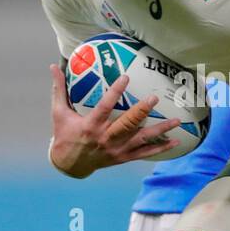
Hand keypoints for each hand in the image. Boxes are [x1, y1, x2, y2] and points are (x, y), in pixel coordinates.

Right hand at [47, 64, 181, 177]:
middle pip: (127, 124)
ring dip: (160, 130)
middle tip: (154, 97)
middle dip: (142, 111)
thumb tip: (53, 66)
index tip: (126, 77)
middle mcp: (106, 138)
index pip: (105, 107)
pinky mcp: (123, 158)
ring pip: (141, 139)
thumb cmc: (64, 135)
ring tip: (176, 121)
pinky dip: (160, 148)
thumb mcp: (58, 113)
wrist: (69, 165)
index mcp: (90, 126)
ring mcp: (116, 150)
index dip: (115, 92)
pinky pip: (145, 153)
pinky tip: (176, 141)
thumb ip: (58, 89)